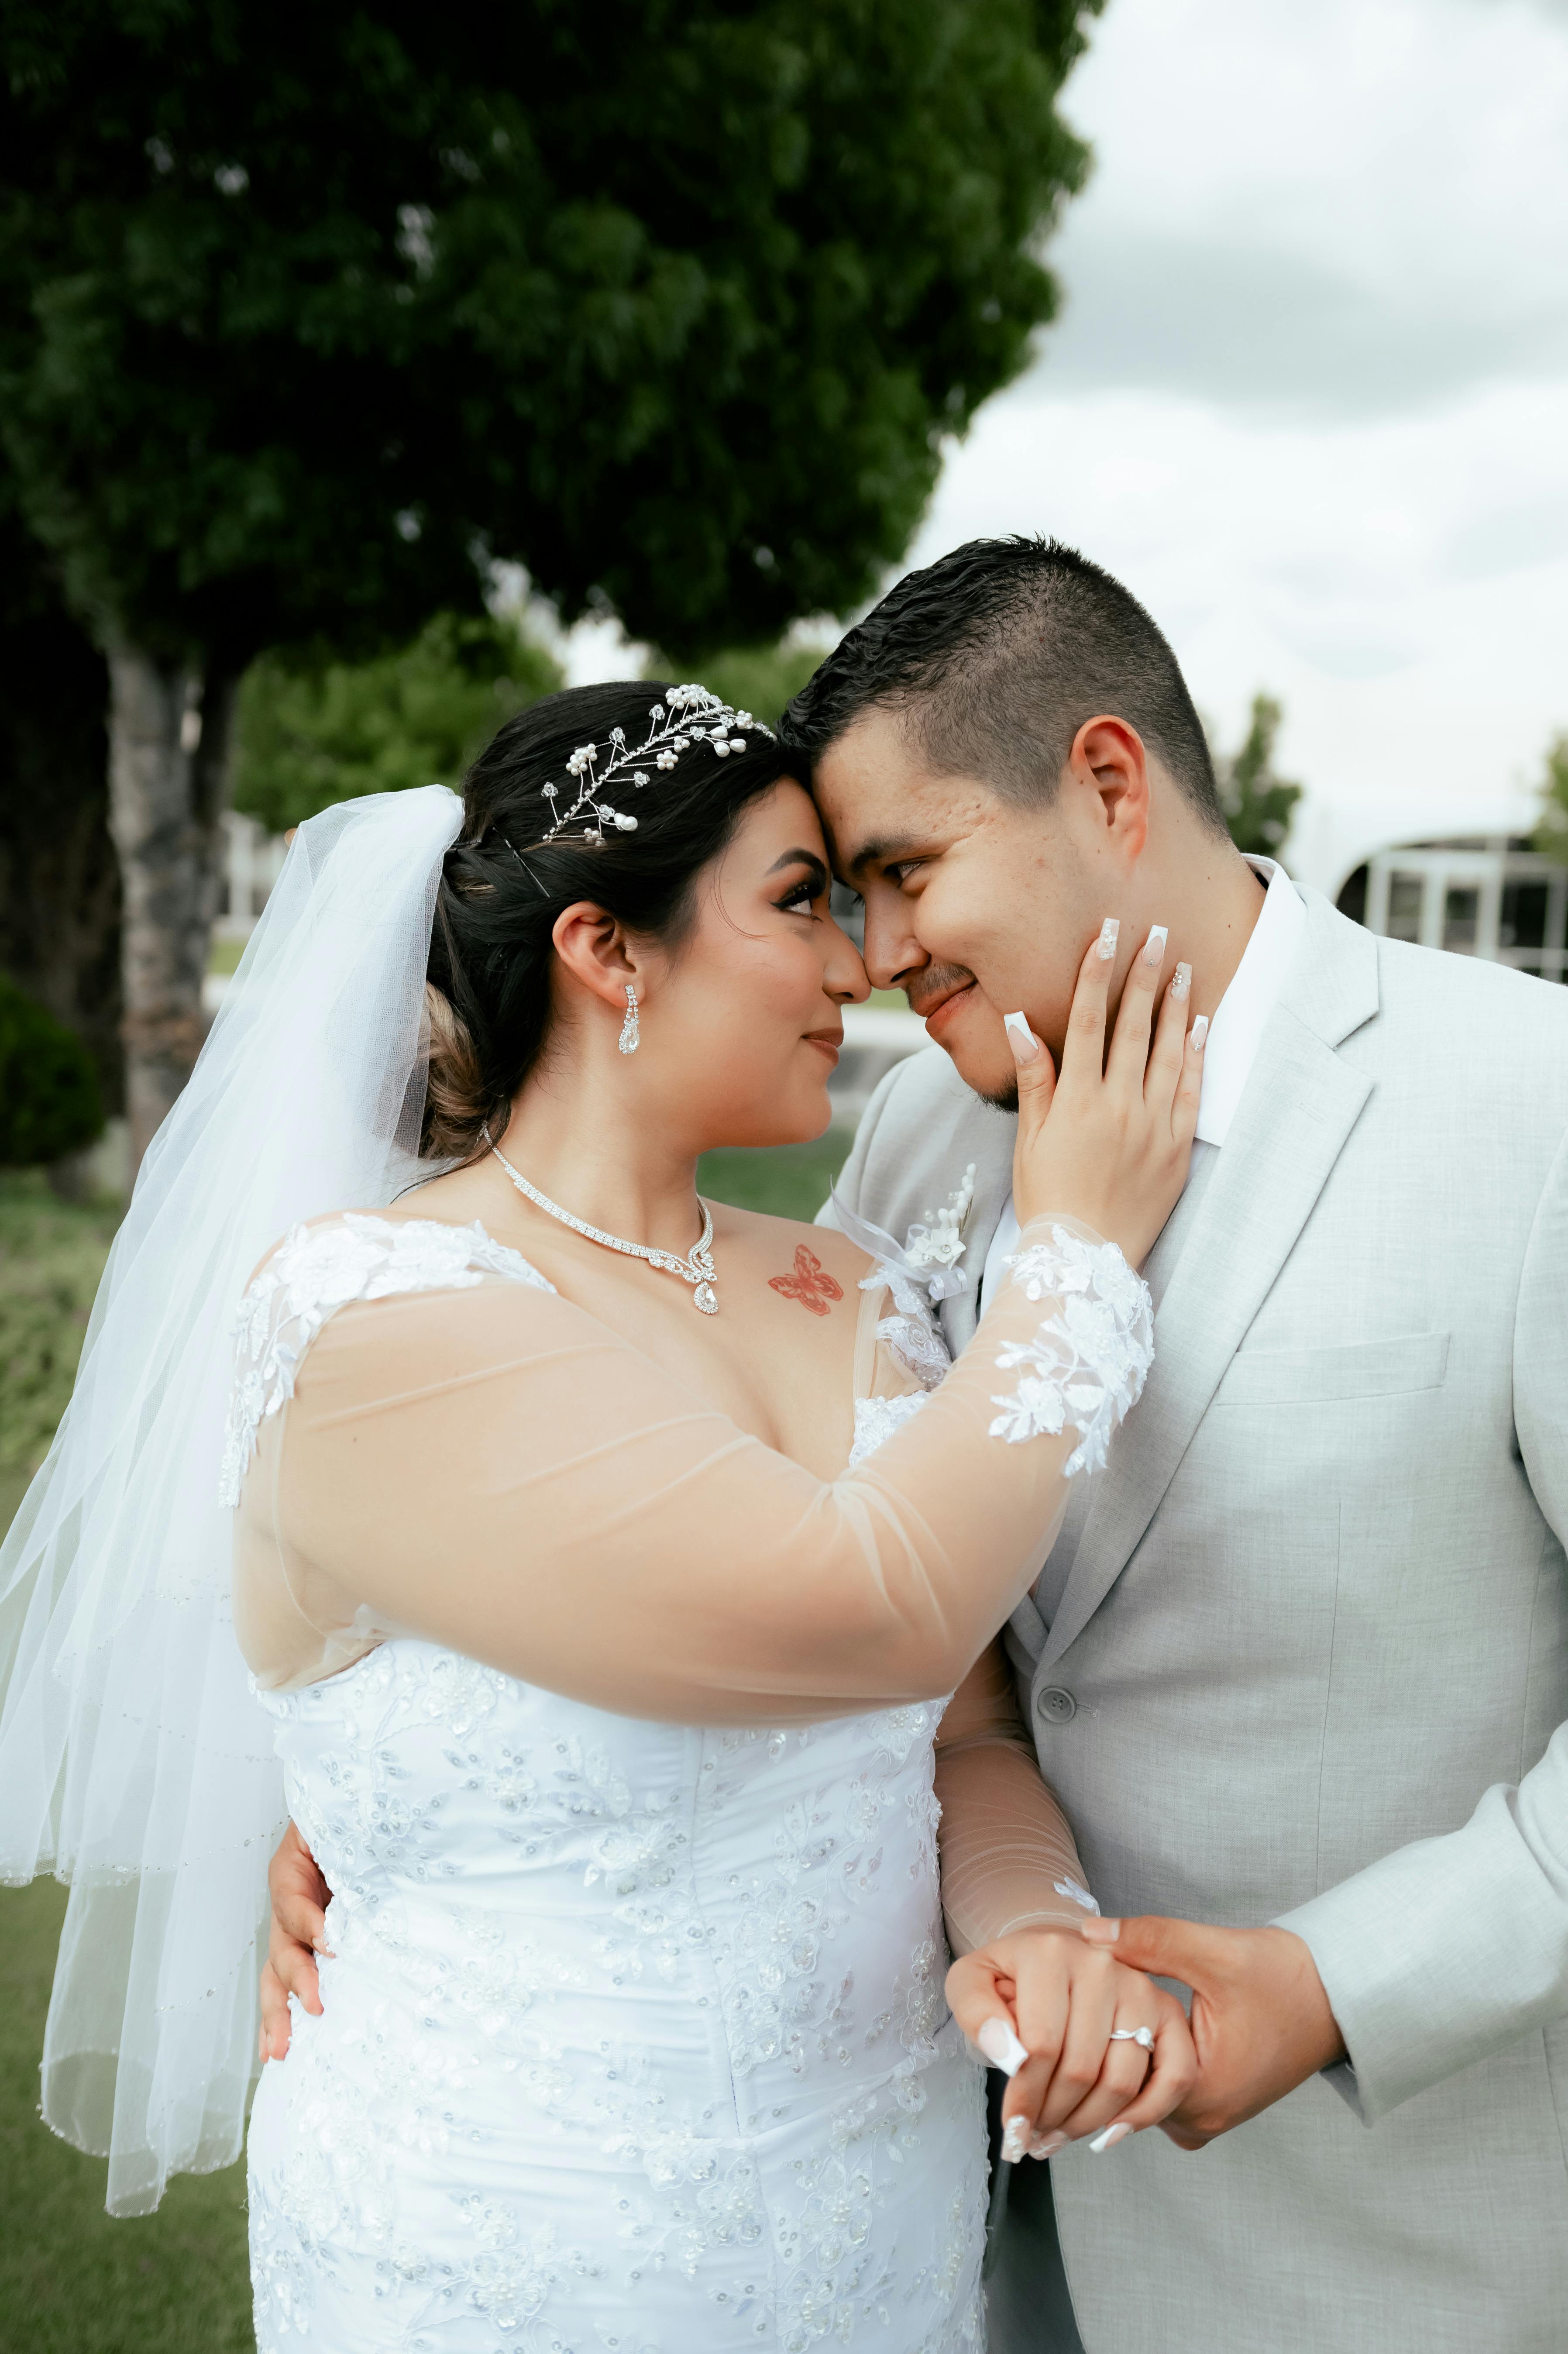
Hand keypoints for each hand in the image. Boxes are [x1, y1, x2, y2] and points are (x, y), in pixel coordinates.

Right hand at [257, 1818, 333, 2064]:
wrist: (355, 1812)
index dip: (310, 1924)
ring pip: (277, 1975)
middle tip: (314, 2007)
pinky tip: (280, 2047)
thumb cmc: (348, 1816)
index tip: (332, 1945)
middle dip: (295, 1982)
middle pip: (283, 1947)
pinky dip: (282, 2016)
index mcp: (292, 1870)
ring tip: (280, 2050)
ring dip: (278, 2013)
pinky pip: (289, 1982)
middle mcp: (288, 1905)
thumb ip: (345, 1844)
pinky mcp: (307, 1947)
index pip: (295, 1903)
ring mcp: (294, 1931)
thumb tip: (357, 1880)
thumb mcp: (339, 1822)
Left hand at [946, 1925, 1196, 2160]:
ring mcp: (1140, 1987)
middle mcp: (1101, 1964)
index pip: (1040, 2046)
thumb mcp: (972, 1983)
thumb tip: (1011, 2057)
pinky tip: (1110, 2134)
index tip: (1012, 2129)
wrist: (1053, 1956)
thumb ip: (977, 2013)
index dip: (1024, 2099)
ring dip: (1087, 2124)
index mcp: (1049, 1953)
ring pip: (1122, 2080)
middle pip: (1081, 2069)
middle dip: (1052, 2117)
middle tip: (1033, 2138)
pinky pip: (1174, 2075)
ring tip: (1058, 2137)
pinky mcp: (1167, 2011)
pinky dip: (1146, 2115)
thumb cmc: (1011, 1978)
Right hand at [1007, 919, 1202, 1264]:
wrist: (1086, 1257)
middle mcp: (1119, 1105)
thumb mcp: (1029, 1139)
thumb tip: (1021, 1021)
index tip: (1106, 936)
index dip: (1096, 974)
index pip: (1088, 1021)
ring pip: (1167, 1051)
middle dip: (1143, 974)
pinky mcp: (1177, 1147)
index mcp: (1076, 1100)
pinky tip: (1199, 1024)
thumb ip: (1033, 1077)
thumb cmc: (1049, 1198)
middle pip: (1133, 1025)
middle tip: (1155, 932)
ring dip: (1174, 1004)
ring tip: (1181, 966)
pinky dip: (1195, 1054)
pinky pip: (1191, 1090)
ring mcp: (1153, 1125)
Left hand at [1079, 1914, 1345, 2147]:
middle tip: (1087, 2015)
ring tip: (1113, 2018)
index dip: (1094, 2044)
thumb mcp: (1214, 1951)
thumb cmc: (1285, 1977)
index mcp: (1203, 2092)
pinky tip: (1143, 2032)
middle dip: (1107, 2056)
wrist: (1337, 1994)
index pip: (1121, 2084)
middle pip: (1129, 2097)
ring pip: (1147, 2097)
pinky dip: (1152, 2069)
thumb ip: (1151, 1941)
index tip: (1073, 2017)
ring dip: (1130, 2061)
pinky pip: (1168, 2097)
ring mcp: (1216, 2115)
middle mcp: (1208, 2116)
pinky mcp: (1221, 2102)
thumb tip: (1090, 1933)